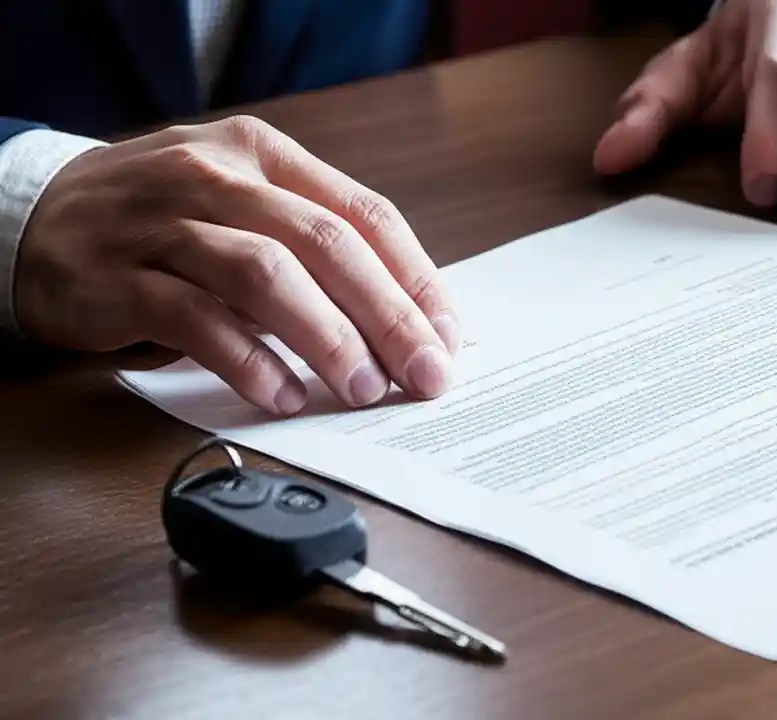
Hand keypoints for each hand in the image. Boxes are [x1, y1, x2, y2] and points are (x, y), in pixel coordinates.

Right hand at [18, 115, 459, 415]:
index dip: (415, 277)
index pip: (364, 212)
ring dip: (325, 337)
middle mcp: (217, 176)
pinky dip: (247, 360)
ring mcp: (163, 223)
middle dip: (387, 314)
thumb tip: (403, 321)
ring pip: (265, 274)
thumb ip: (312, 246)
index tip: (447, 335)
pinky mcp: (116, 277)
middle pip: (325, 242)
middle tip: (424, 373)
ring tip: (360, 388)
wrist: (32, 218)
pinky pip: (195, 319)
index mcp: (264, 155)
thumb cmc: (160, 221)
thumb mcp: (240, 206)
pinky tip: (281, 394)